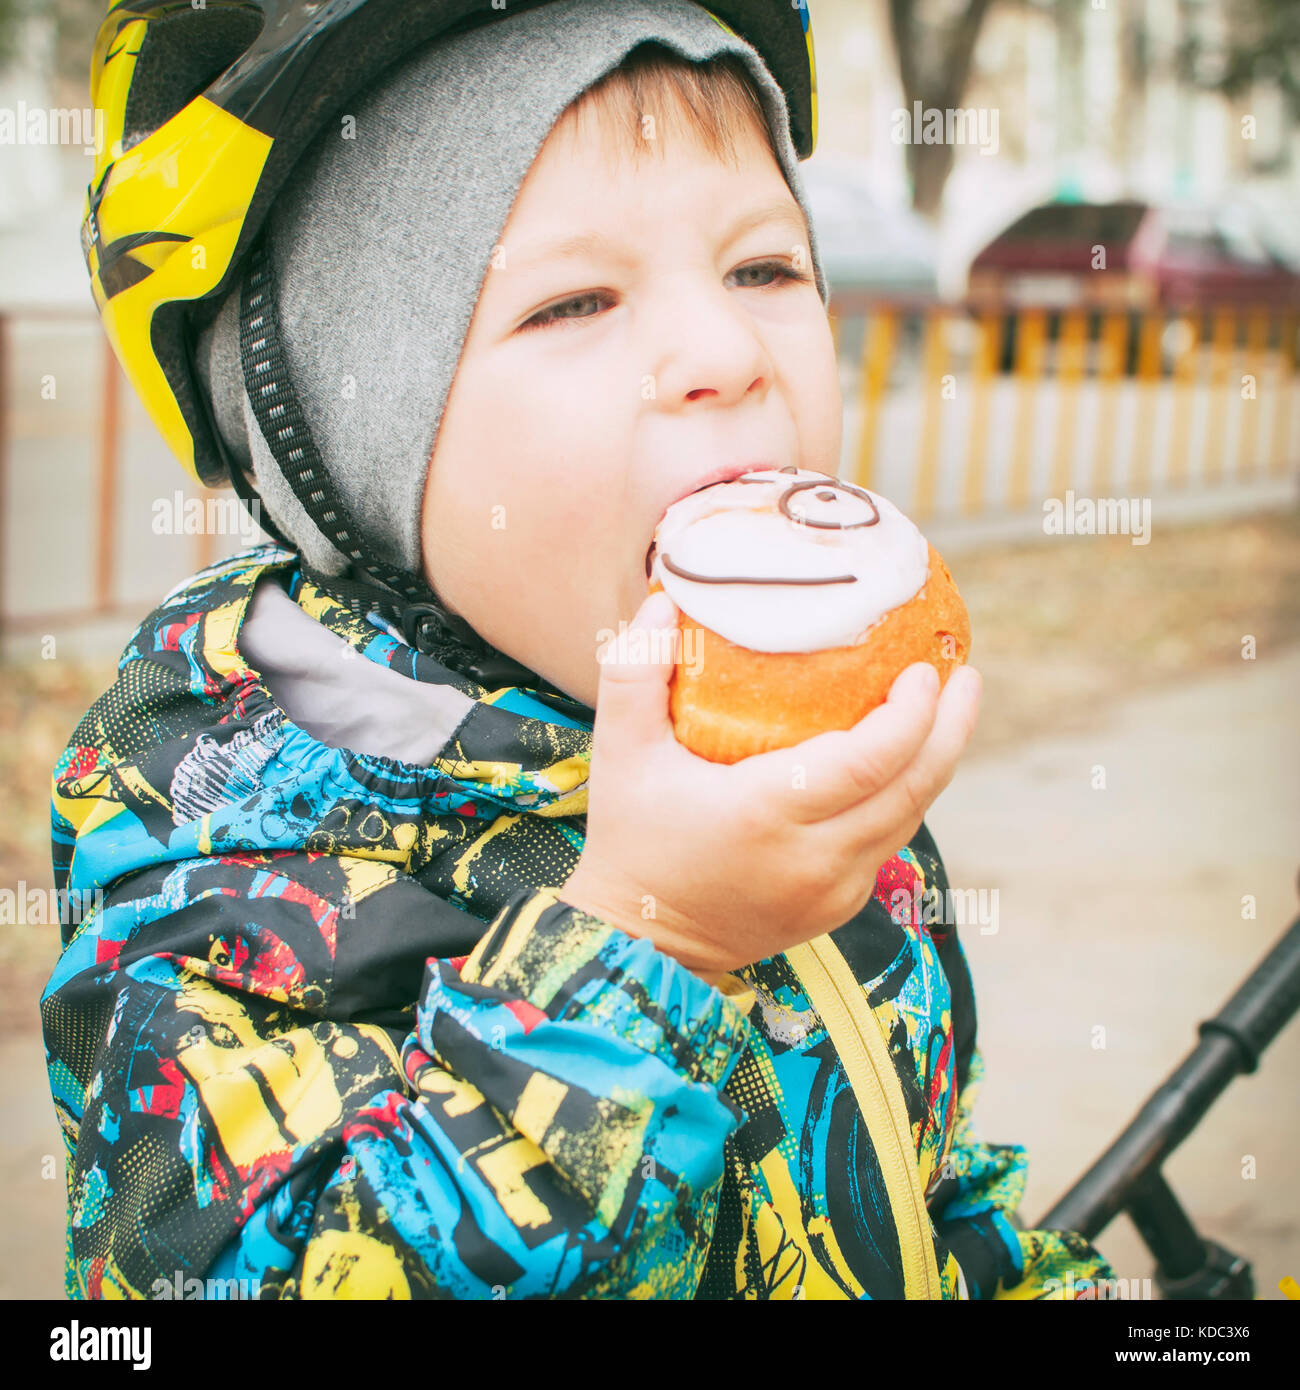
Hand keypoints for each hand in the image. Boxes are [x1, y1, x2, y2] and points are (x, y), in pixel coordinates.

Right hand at [560, 589, 980, 980]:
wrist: (642, 942)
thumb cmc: (631, 838)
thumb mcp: (619, 751)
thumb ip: (633, 673)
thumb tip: (662, 602)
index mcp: (768, 812)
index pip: (873, 759)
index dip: (913, 713)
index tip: (924, 671)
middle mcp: (814, 857)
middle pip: (914, 788)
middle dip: (952, 728)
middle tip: (965, 676)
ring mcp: (833, 890)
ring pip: (909, 817)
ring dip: (937, 762)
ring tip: (948, 710)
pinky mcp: (837, 908)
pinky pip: (888, 843)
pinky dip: (906, 797)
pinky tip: (905, 762)